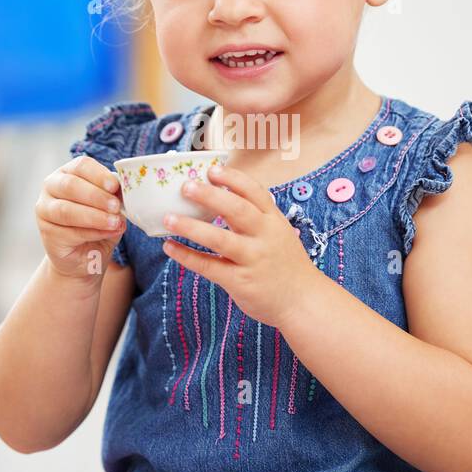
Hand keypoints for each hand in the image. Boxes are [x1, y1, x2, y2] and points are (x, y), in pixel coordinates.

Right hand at [35, 154, 125, 279]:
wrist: (84, 257)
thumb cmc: (98, 225)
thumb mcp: (110, 208)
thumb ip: (114, 198)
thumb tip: (125, 192)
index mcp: (68, 172)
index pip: (81, 165)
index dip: (98, 174)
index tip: (115, 186)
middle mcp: (51, 187)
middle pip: (70, 185)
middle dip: (96, 196)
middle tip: (116, 206)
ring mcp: (45, 209)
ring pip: (67, 210)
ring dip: (94, 216)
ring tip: (115, 222)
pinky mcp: (46, 232)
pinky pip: (69, 231)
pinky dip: (92, 233)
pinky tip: (108, 233)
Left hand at [160, 163, 323, 328]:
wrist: (303, 302)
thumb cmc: (286, 265)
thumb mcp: (279, 234)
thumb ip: (256, 218)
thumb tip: (219, 198)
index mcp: (274, 221)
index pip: (255, 192)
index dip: (233, 179)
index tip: (212, 169)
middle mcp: (264, 237)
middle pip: (237, 210)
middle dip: (210, 196)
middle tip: (185, 186)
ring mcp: (252, 259)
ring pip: (219, 239)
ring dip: (191, 227)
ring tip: (168, 218)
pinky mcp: (240, 282)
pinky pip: (209, 266)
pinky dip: (187, 256)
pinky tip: (170, 248)